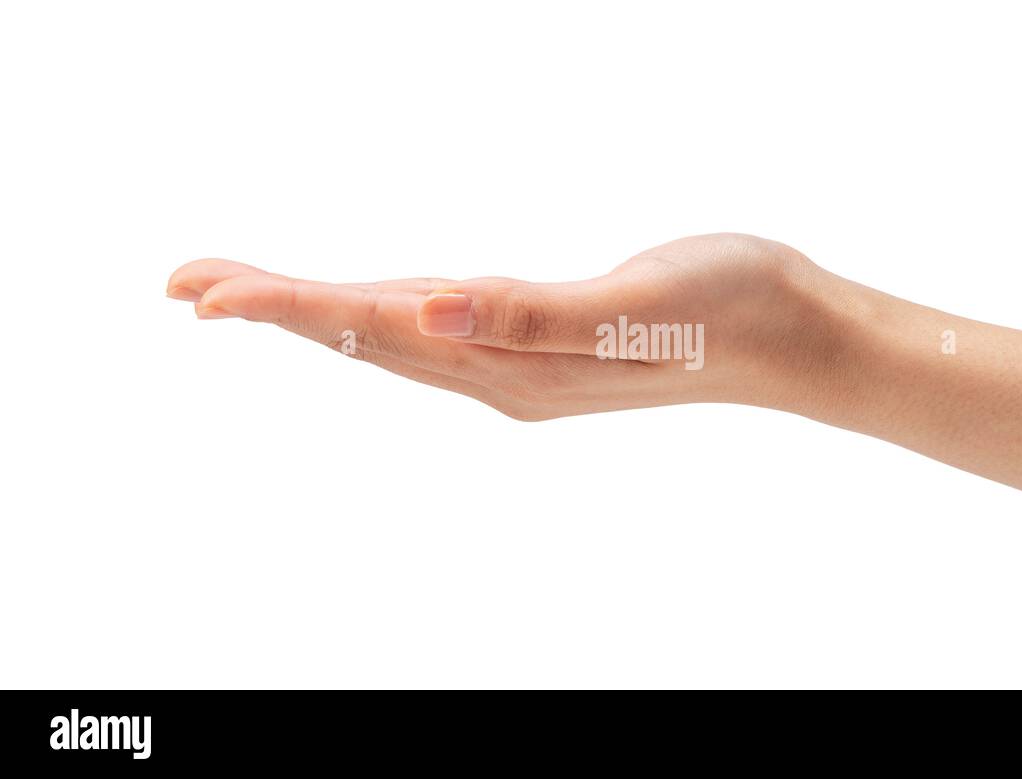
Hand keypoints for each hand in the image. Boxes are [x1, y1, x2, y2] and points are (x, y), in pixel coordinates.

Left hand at [166, 234, 842, 420]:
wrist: (796, 336)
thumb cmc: (730, 311)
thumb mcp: (635, 304)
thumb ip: (534, 312)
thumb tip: (428, 308)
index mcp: (515, 363)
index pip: (377, 328)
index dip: (289, 307)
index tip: (203, 293)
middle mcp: (504, 372)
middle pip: (365, 338)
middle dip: (275, 310)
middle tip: (183, 284)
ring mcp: (523, 363)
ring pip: (393, 336)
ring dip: (317, 314)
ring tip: (245, 296)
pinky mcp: (544, 343)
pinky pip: (436, 330)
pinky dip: (378, 314)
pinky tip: (369, 308)